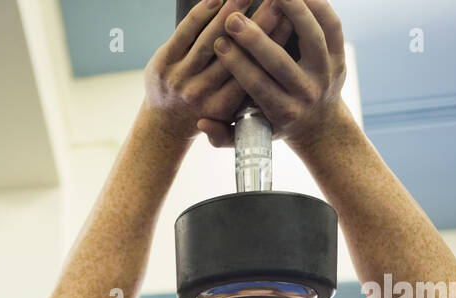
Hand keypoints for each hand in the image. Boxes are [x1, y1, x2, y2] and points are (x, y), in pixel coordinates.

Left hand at [144, 0, 293, 137]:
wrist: (163, 126)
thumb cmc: (208, 114)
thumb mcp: (232, 120)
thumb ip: (256, 101)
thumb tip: (290, 66)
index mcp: (224, 106)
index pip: (257, 68)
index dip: (276, 41)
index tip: (292, 19)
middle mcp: (202, 93)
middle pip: (238, 51)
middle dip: (262, 22)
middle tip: (280, 0)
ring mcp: (181, 77)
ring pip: (211, 38)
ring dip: (232, 11)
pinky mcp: (163, 62)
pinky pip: (186, 31)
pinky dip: (203, 12)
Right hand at [199, 0, 347, 150]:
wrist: (320, 125)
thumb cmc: (277, 124)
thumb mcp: (250, 137)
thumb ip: (223, 135)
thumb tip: (200, 123)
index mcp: (283, 112)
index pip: (257, 85)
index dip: (237, 64)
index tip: (219, 44)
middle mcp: (306, 93)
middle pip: (281, 62)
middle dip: (255, 39)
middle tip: (233, 20)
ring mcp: (326, 73)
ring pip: (311, 37)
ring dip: (291, 11)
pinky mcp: (339, 56)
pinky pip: (331, 26)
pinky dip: (317, 6)